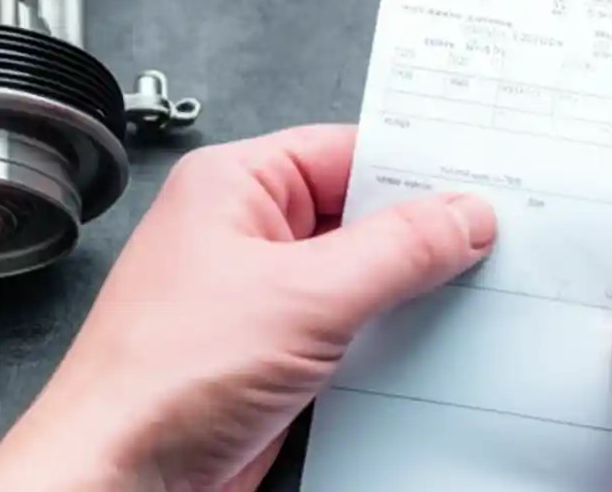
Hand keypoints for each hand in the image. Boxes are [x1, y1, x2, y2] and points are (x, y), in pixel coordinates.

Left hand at [0, 125, 495, 490]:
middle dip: (420, 233)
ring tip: (470, 293)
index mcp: (236, 185)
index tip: (482, 184)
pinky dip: (388, 336)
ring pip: (358, 275)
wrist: (120, 478)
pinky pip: (348, 328)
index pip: (346, 151)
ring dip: (407, 291)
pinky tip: (428, 344)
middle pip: (357, 214)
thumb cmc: (162, 378)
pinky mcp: (273, 352)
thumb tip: (461, 215)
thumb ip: (397, 250)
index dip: (416, 168)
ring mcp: (260, 295)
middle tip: (491, 241)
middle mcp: (245, 232)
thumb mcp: (306, 296)